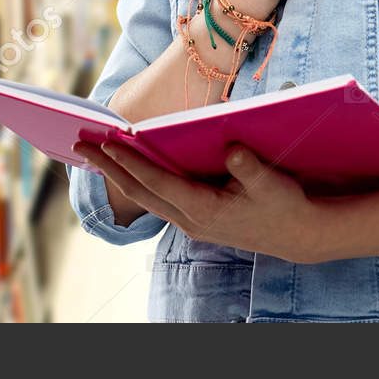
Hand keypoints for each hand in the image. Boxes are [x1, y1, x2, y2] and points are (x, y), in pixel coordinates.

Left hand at [72, 139, 328, 263]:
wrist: (298, 235)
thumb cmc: (285, 205)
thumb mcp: (272, 184)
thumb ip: (250, 168)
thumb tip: (231, 148)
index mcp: (205, 210)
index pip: (158, 183)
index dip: (131, 162)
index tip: (107, 142)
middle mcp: (191, 220)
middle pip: (140, 192)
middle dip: (108, 168)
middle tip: (80, 145)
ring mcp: (191, 223)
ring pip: (145, 198)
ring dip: (119, 176)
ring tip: (94, 155)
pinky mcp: (196, 220)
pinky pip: (157, 200)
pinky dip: (138, 183)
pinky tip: (129, 170)